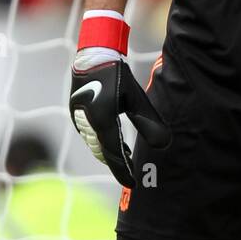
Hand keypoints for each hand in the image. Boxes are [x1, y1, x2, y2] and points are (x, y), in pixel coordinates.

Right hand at [69, 58, 171, 188]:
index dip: (124, 171)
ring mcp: (79, 118)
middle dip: (117, 164)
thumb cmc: (118, 76)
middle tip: (132, 173)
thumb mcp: (137, 99)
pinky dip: (102, 142)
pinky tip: (113, 142)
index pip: (114, 154)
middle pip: (103, 152)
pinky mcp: (76, 113)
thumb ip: (149, 122)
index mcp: (102, 119)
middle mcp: (87, 122)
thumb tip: (164, 144)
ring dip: (109, 153)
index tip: (134, 184)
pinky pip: (90, 135)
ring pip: (95, 145)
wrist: (93, 55)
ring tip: (126, 157)